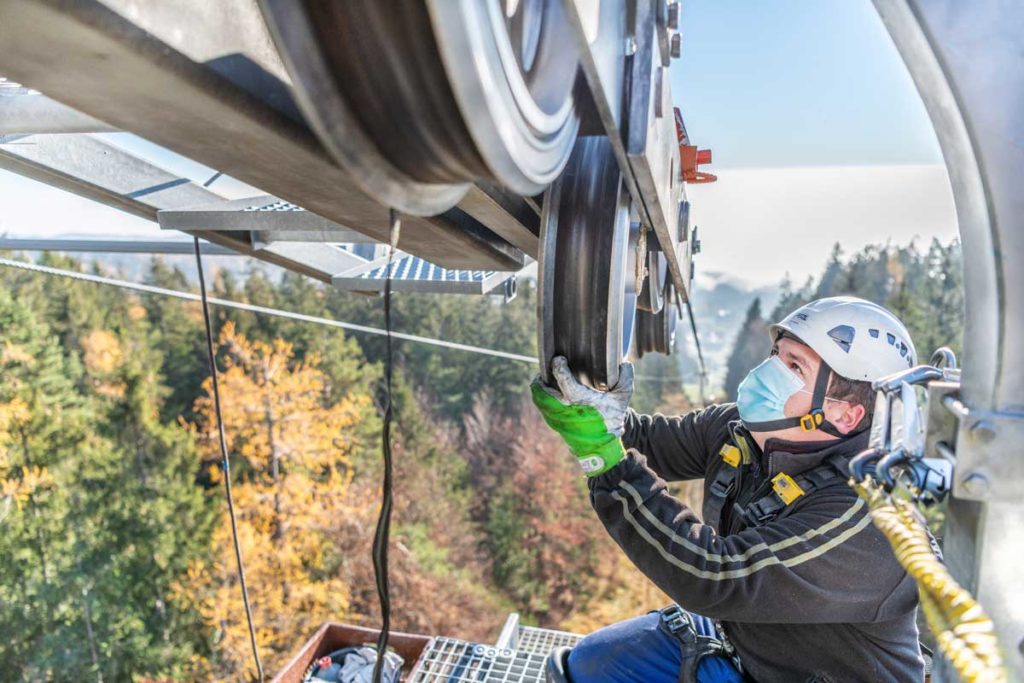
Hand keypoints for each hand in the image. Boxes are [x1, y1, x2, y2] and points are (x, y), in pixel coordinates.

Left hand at [530, 356, 633, 475]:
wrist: (603, 445)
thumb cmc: (612, 418)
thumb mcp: (623, 398)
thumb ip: (626, 379)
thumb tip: (624, 362)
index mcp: (582, 401)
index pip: (565, 383)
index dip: (559, 369)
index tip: (558, 359)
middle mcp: (567, 409)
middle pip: (544, 391)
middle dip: (542, 377)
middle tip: (547, 366)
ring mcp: (558, 417)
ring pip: (540, 398)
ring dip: (540, 386)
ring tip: (544, 375)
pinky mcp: (554, 422)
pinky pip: (541, 405)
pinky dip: (541, 395)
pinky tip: (546, 388)